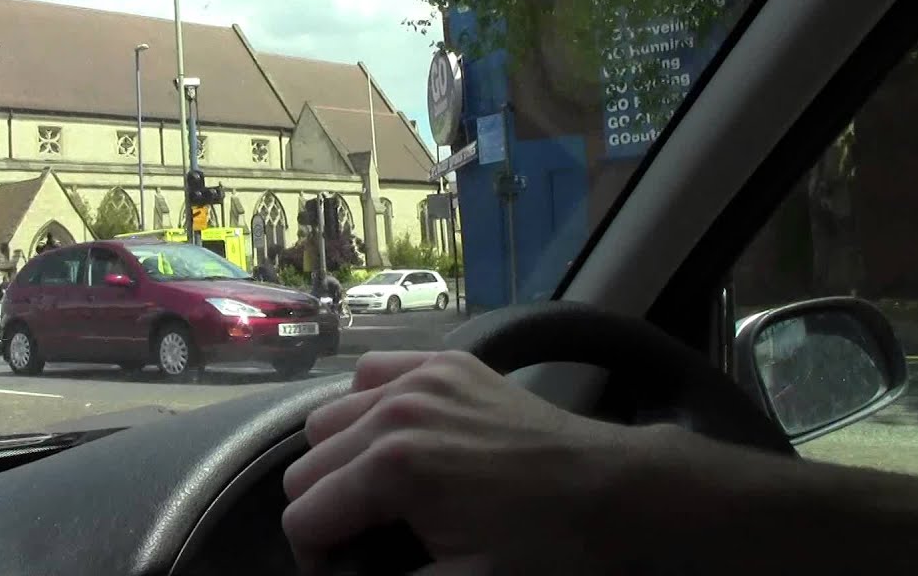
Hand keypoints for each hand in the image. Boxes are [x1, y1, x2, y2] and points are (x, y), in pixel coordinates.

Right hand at [281, 350, 641, 573]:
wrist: (612, 489)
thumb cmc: (545, 546)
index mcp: (394, 467)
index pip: (304, 514)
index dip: (315, 556)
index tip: (343, 572)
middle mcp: (395, 410)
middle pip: (306, 465)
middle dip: (324, 510)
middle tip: (360, 541)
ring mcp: (420, 378)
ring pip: (328, 418)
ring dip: (340, 460)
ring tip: (377, 492)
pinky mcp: (443, 362)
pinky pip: (370, 375)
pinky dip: (366, 406)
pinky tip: (393, 436)